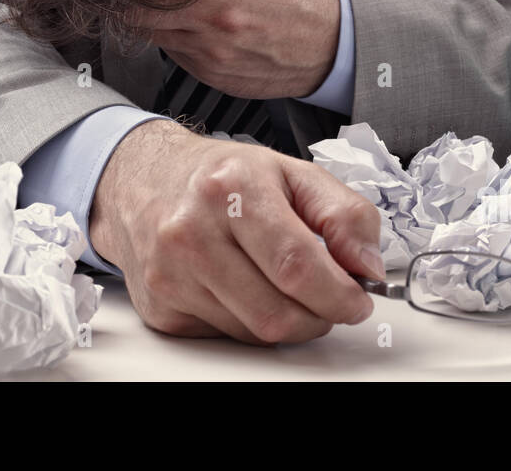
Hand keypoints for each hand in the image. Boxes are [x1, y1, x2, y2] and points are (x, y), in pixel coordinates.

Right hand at [89, 118, 384, 343]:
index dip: (339, 294)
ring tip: (287, 288)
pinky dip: (250, 322)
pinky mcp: (161, 308)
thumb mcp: (291, 172)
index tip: (359, 300)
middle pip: (276, 313)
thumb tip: (368, 267)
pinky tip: (247, 289)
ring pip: (254, 333)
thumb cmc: (221, 176)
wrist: (142, 179)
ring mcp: (170, 275)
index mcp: (231, 188)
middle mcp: (192, 232)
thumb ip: (343, 213)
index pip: (296, 265)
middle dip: (319, 316)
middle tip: (330, 300)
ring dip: (287, 321)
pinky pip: (226, 337)